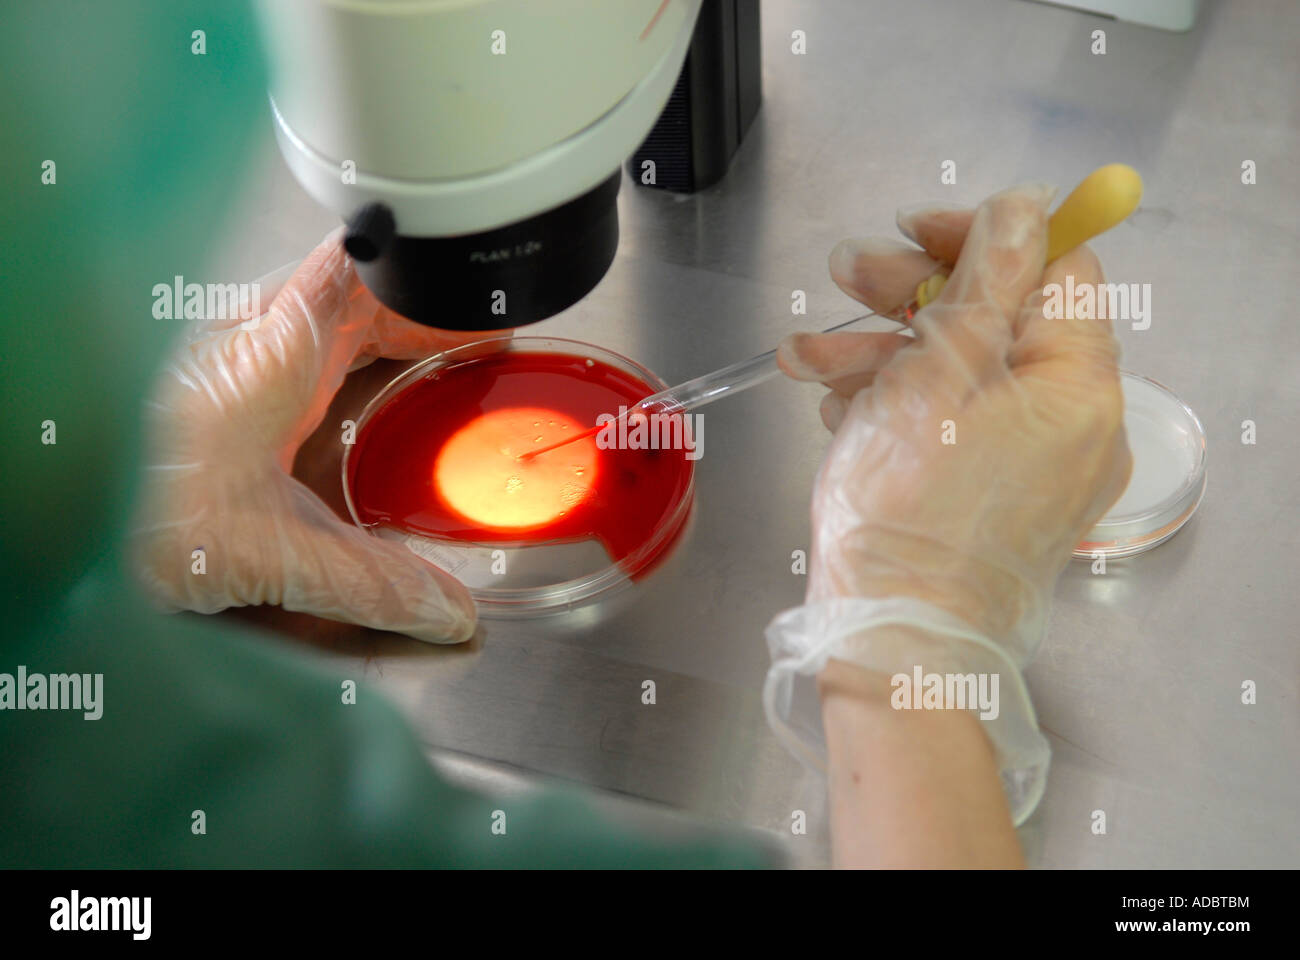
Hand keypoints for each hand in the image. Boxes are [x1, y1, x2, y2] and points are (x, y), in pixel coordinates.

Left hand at [131, 229, 486, 642]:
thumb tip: (446, 611)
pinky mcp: (216, 386)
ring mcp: (230, 357)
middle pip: (353, 287)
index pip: (358, 269)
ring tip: (435, 358)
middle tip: (474, 337)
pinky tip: (360, 400)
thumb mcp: (270, 556)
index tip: (475, 291)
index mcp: (272, 351)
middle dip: (419, 309)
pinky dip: (344, 359)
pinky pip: (296, 344)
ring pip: (322, 312)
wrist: (62, 529)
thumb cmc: (133, 515)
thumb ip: (369, 583)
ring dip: (383, 331)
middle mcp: (248, 339)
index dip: (425, 273)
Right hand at [778, 184, 1131, 661]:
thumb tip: (1023, 208)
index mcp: (1079, 389)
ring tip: (806, 357)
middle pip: (1002, 318)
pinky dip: (896, 407)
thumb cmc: (907, 513)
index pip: (1058, 270)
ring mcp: (1035, 468)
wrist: (892, 642)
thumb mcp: (933, 373)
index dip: (984, 236)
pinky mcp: (995, 497)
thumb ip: (982, 282)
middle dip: (913, 293)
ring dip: (884, 351)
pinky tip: (837, 408)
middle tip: (847, 274)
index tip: (915, 230)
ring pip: (964, 374)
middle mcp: (1074, 427)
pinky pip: (955, 426)